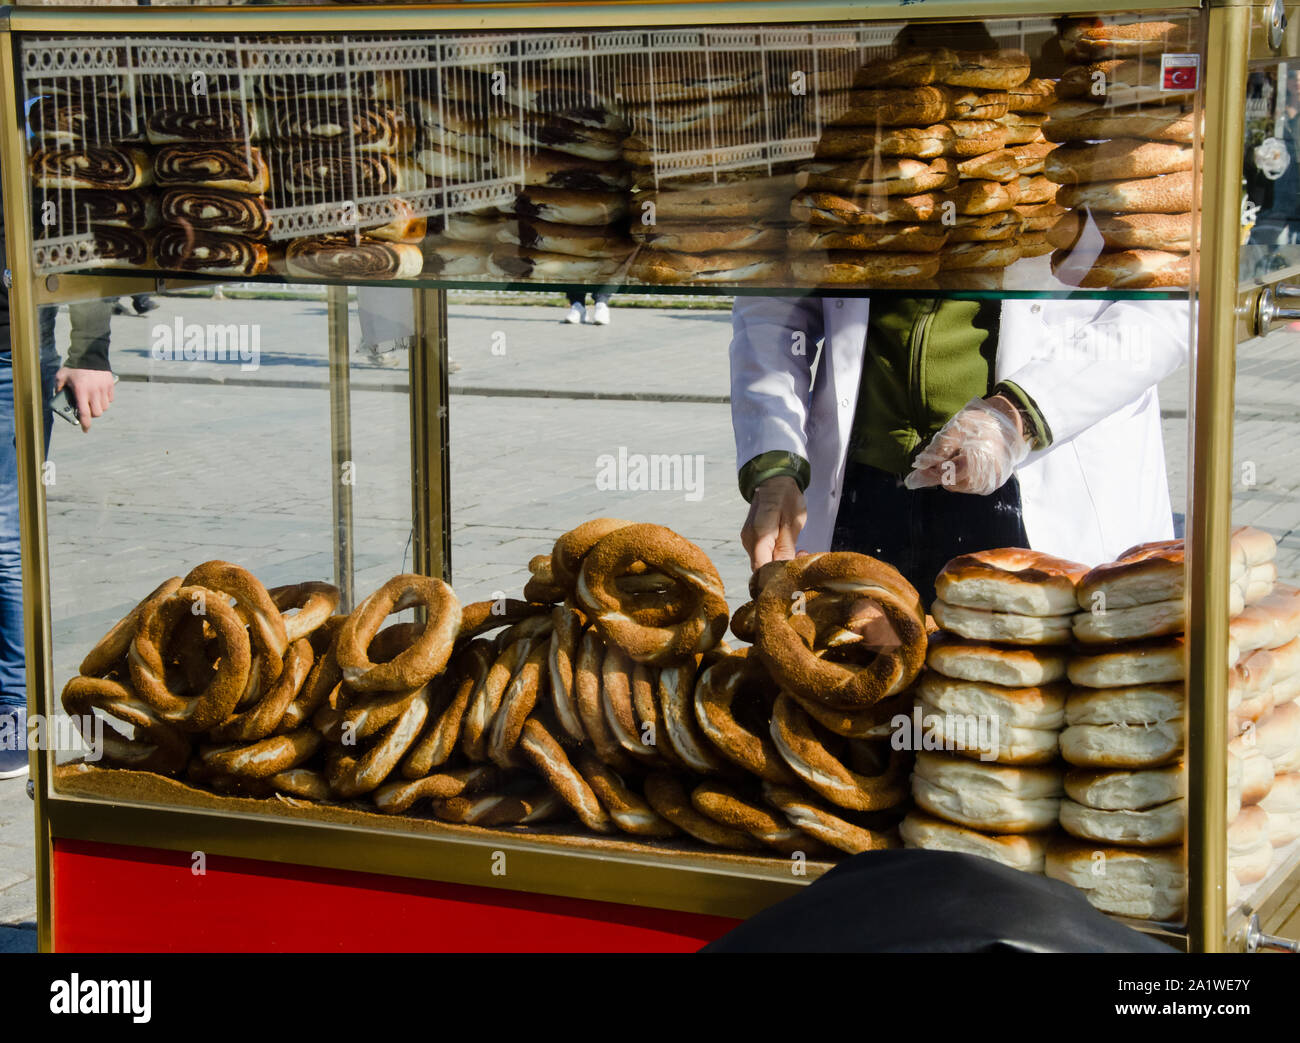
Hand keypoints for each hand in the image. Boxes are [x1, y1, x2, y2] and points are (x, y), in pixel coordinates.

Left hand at [55, 367, 114, 432]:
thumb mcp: (61, 376)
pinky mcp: (110, 385)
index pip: (84, 413)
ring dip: (99, 407)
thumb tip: (59, 396)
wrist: (89, 353)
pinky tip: (99, 396)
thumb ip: (59, 387)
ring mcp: (103, 388)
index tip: (85, 430)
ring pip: (104, 407)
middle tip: (87, 410)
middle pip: (97, 413)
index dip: (85, 424)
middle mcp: (94, 392)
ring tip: (93, 402)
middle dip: (92, 414)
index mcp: (81, 391)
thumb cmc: (74, 366)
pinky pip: (110, 399)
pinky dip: (105, 400)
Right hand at [741, 475, 805, 569]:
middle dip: (782, 571)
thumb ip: (786, 549)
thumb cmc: (786, 498)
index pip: (762, 571)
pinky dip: (777, 556)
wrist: (774, 480)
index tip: (796, 575)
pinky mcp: (752, 539)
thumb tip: (783, 571)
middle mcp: (749, 541)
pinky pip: (763, 555)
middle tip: (802, 559)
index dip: (778, 578)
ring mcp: (748, 540)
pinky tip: (790, 548)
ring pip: (764, 562)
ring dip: (781, 563)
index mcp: (758, 537)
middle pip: (763, 569)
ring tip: (800, 552)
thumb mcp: (792, 523)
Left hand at [903, 394, 1029, 495]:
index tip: (919, 471)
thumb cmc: (979, 424)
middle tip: (943, 459)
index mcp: (978, 461)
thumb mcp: (956, 429)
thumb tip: (919, 466)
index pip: (947, 474)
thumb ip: (939, 449)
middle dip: (942, 474)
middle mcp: (986, 477)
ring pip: (960, 487)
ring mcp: (990, 482)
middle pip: (952, 484)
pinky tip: (965, 464)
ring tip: (957, 458)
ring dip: (952, 477)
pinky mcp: (992, 484)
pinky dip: (962, 479)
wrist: (1006, 424)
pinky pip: (970, 487)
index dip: (932, 472)